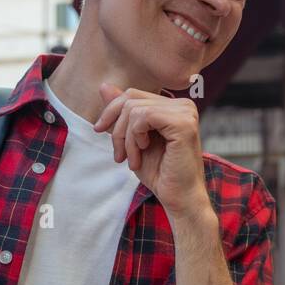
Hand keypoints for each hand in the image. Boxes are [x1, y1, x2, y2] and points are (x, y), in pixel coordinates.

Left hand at [93, 84, 210, 222]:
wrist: (180, 198)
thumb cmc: (161, 174)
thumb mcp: (133, 140)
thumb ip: (121, 114)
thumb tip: (103, 86)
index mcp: (174, 106)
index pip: (133, 95)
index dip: (111, 111)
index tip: (99, 130)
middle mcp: (183, 105)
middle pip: (131, 99)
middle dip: (117, 128)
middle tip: (119, 155)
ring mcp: (185, 112)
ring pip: (134, 109)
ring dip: (126, 139)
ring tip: (132, 159)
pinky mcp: (183, 123)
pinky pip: (143, 117)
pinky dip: (135, 138)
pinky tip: (142, 152)